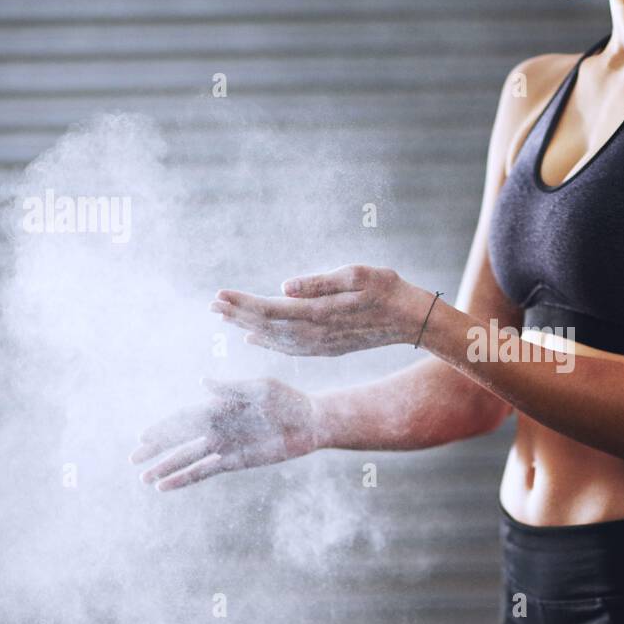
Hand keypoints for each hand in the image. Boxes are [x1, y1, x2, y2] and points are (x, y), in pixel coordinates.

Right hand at [130, 377, 314, 490]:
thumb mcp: (263, 389)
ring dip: (167, 468)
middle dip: (157, 449)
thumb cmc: (289, 401)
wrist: (311, 423)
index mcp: (219, 406)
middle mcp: (217, 426)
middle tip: (133, 460)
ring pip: (188, 458)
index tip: (142, 437)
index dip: (163, 428)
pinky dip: (186, 479)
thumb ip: (233, 388)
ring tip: (144, 479)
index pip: (184, 418)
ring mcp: (225, 445)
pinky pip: (206, 471)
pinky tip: (167, 487)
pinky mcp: (235, 461)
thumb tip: (203, 383)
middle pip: (180, 439)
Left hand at [210, 264, 431, 356]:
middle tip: (210, 305)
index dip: (241, 304)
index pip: (269, 310)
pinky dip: (267, 343)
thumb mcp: (358, 274)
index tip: (218, 295)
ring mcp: (321, 345)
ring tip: (224, 318)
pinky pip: (288, 349)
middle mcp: (316, 334)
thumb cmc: (388, 289)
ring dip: (247, 328)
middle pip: (266, 327)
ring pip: (274, 339)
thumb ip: (319, 282)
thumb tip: (283, 286)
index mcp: (319, 313)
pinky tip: (253, 338)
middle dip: (236, 315)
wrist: (412, 321)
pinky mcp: (327, 349)